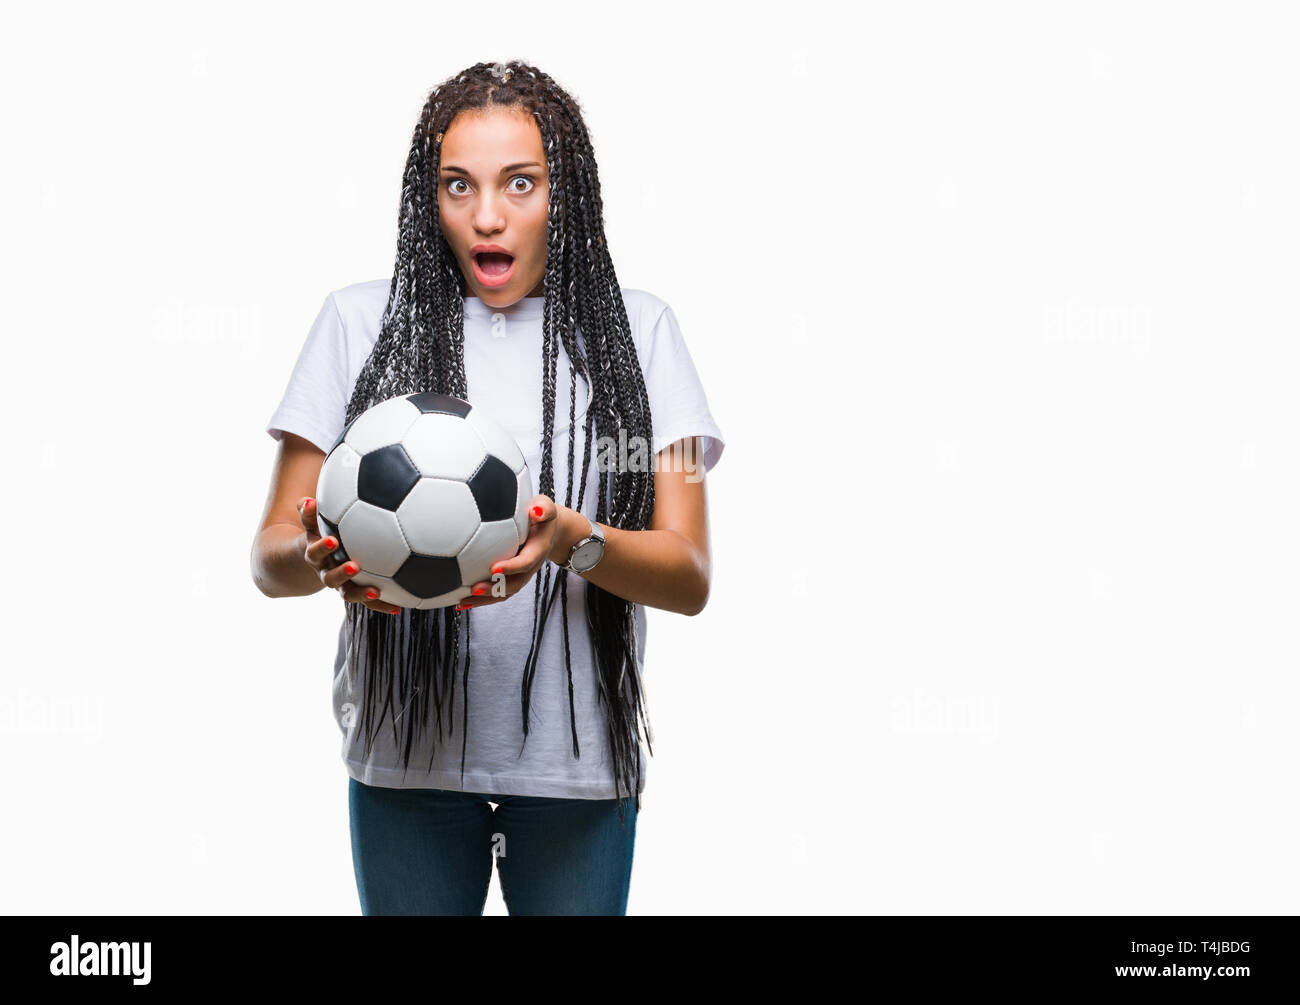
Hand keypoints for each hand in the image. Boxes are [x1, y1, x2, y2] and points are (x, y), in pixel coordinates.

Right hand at [297, 496, 400, 614]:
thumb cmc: (319, 533)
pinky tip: (398, 607)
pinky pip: (367, 601)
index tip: (333, 540)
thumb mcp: (312, 523)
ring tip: (376, 592)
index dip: (322, 547)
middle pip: (330, 578)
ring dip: (361, 594)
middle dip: (341, 573)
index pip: (315, 551)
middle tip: (355, 566)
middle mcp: (326, 572)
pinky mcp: (355, 591)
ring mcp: (340, 584)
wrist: (316, 558)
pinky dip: (381, 605)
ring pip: (348, 593)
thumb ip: (308, 512)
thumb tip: (306, 501)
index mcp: (316, 555)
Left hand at [456, 495, 561, 610]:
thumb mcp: (546, 507)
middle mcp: (530, 567)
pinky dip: (482, 599)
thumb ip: (544, 508)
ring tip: (463, 601)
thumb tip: (535, 511)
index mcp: (538, 550)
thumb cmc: (543, 516)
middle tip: (474, 589)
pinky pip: (498, 592)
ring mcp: (521, 575)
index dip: (511, 567)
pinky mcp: (511, 578)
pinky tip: (462, 601)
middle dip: (495, 589)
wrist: (549, 531)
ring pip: (505, 592)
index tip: (493, 568)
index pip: (526, 561)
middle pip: (514, 583)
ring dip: (485, 598)